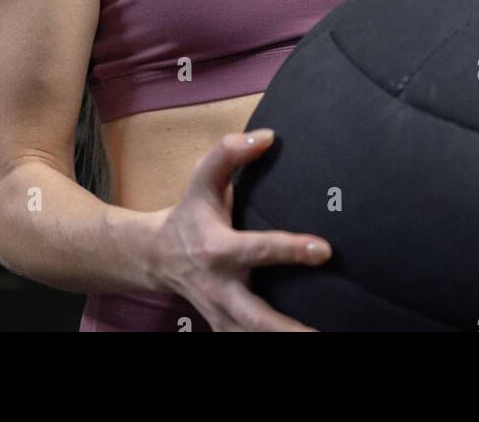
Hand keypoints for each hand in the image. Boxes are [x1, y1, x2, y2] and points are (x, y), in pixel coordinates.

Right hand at [146, 129, 331, 330]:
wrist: (154, 256)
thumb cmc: (189, 214)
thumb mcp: (202, 179)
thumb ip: (230, 153)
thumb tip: (268, 137)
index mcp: (219, 249)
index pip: (260, 249)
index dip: (291, 249)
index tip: (324, 250)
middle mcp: (221, 288)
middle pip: (254, 317)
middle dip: (285, 329)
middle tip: (319, 334)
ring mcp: (222, 314)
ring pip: (250, 336)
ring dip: (283, 339)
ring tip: (320, 341)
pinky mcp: (226, 327)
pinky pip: (247, 341)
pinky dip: (274, 341)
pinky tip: (305, 337)